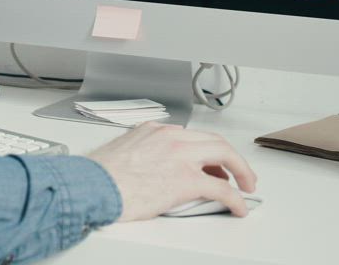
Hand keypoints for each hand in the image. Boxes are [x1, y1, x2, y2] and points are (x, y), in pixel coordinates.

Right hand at [87, 120, 256, 220]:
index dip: (207, 151)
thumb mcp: (122, 152)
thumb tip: (149, 169)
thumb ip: (142, 153)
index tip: (211, 162)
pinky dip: (236, 198)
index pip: (191, 136)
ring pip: (225, 155)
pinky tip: (239, 207)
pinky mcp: (186, 180)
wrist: (92, 186)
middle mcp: (170, 137)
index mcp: (154, 131)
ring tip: (246, 186)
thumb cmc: (99, 176)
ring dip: (241, 172)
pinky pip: (222, 188)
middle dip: (232, 158)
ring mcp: (181, 156)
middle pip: (215, 141)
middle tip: (240, 173)